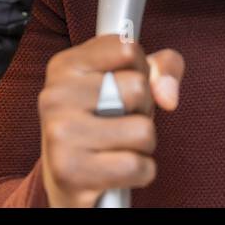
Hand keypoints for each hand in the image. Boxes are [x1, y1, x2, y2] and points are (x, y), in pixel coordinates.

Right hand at [39, 35, 184, 207]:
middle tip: (121, 119)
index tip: (126, 84)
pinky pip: (137, 166)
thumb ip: (161, 68)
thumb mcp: (128, 80)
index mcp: (65, 65)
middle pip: (138, 88)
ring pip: (143, 131)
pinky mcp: (70, 172)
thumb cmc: (102, 121)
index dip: (142, 69)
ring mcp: (60, 133)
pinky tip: (118, 169)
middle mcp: (55, 95)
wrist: (66, 175)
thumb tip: (168, 95)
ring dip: (143, 144)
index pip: (128, 48)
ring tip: (119, 144)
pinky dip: (141, 172)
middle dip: (144, 109)